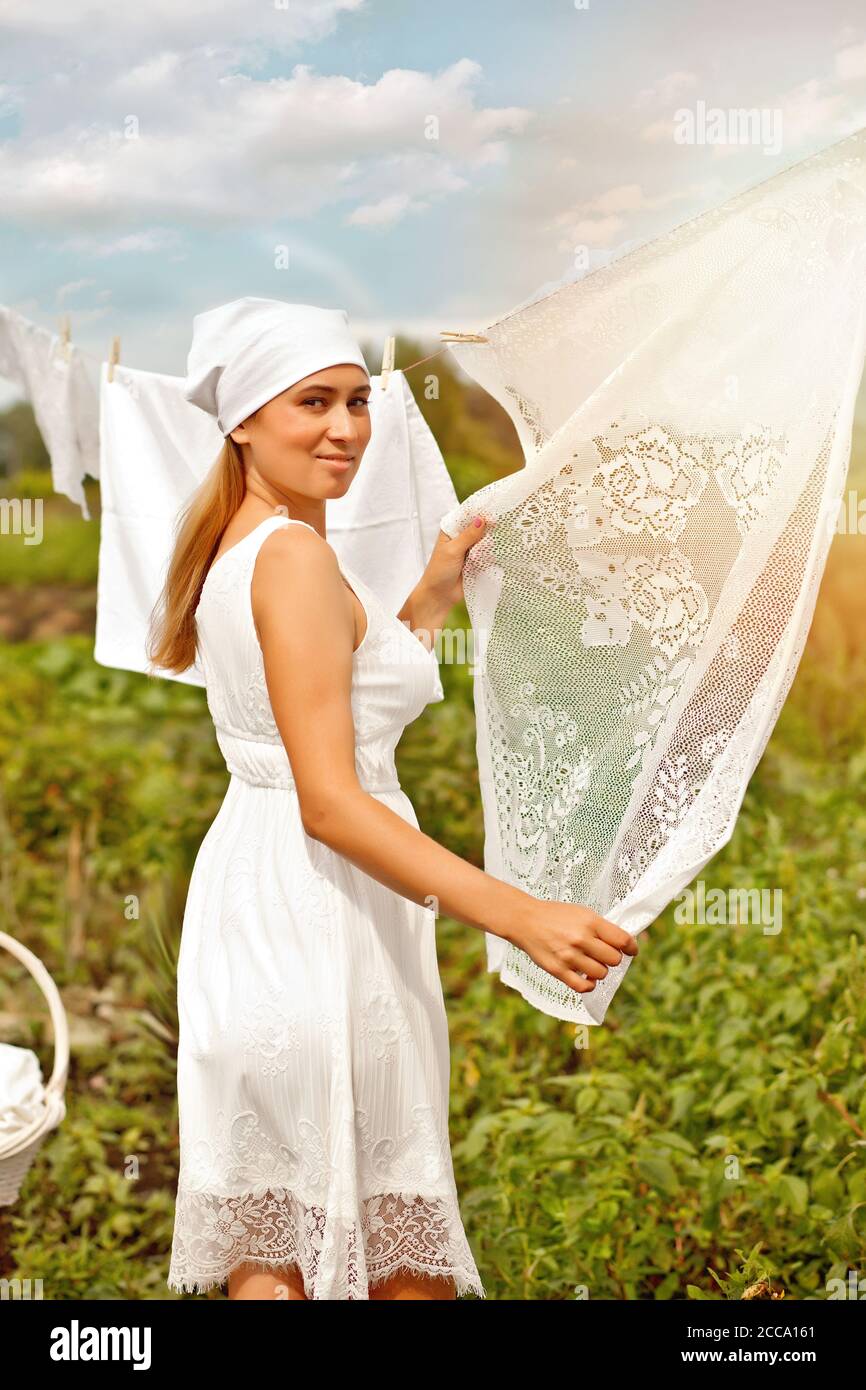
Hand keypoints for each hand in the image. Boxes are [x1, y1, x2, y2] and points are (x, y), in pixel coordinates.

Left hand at [423, 515, 490, 611]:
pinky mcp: (476, 561)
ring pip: (485, 541)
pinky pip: (487, 554)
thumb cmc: (439, 571)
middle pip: (479, 527)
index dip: (480, 513)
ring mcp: (469, 549)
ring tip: (480, 556)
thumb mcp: (453, 550)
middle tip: (489, 538)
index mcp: (451, 530)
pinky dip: (489, 556)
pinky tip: (487, 561)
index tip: (493, 514)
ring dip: (487, 546)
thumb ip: (468, 535)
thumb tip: (481, 519)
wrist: (439, 595)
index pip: (467, 515)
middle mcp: (461, 537)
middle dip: (486, 531)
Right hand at [506, 899, 638, 993]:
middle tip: (604, 954)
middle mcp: (581, 939)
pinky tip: (587, 978)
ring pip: (601, 973)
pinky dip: (590, 984)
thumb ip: (601, 927)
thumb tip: (623, 944)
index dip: (631, 947)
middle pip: (614, 959)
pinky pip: (583, 986)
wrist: (525, 920)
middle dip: (612, 958)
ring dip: (600, 970)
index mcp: (590, 922)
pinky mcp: (558, 970)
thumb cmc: (555, 916)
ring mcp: (569, 956)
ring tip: (591, 963)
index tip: (631, 950)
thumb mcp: (582, 913)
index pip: (622, 940)